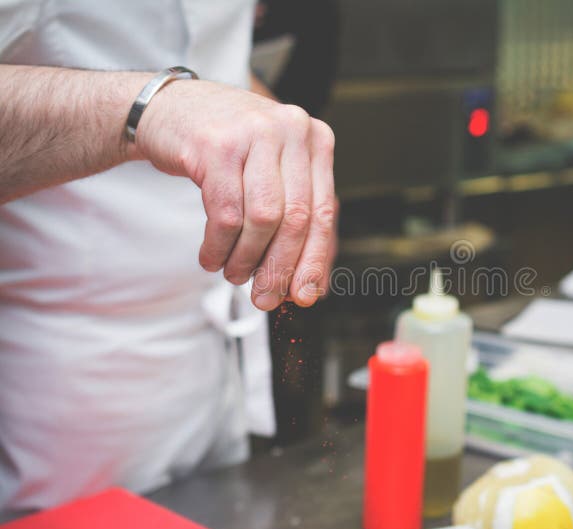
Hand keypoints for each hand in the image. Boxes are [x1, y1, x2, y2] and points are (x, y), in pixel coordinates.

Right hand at [134, 79, 335, 310]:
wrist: (171, 109)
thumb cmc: (229, 147)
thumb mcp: (273, 170)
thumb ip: (296, 217)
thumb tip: (313, 282)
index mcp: (315, 139)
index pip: (322, 212)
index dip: (314, 260)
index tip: (305, 295)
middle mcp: (291, 130)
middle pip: (295, 218)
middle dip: (280, 267)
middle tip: (265, 297)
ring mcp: (255, 133)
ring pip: (262, 219)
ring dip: (247, 259)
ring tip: (234, 274)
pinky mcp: (216, 145)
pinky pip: (226, 214)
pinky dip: (219, 246)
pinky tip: (212, 258)